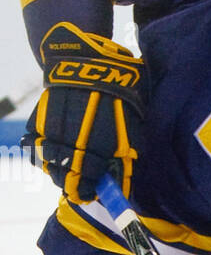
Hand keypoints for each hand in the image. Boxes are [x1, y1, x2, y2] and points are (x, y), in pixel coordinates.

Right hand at [21, 22, 143, 202]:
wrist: (85, 60)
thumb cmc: (117, 94)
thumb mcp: (133, 125)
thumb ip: (125, 157)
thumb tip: (121, 185)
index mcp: (98, 143)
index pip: (88, 180)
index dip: (89, 192)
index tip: (93, 195)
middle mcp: (71, 139)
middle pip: (65, 177)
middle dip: (73, 186)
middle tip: (80, 187)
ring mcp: (51, 130)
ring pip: (48, 164)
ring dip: (57, 172)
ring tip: (68, 171)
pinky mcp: (37, 120)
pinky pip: (34, 147)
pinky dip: (42, 154)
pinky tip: (54, 153)